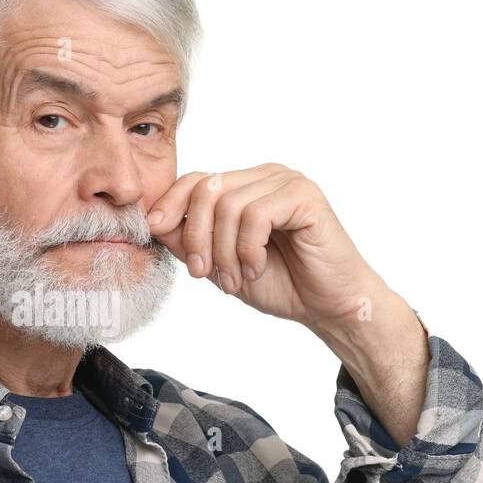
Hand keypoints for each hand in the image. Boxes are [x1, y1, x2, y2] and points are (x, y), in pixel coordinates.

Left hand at [145, 163, 392, 331]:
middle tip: (204, 274)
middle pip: (206, 189)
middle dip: (196, 237)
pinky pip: (256, 214)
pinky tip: (257, 267)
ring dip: (224, 252)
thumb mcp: (220, 264)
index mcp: (244, 187)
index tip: (155, 231)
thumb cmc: (281, 283)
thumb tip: (153, 222)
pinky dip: (248, 249)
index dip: (170, 204)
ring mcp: (286, 182)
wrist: (328, 305)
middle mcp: (264, 176)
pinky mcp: (305, 196)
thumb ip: (188, 242)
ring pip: (229, 205)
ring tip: (235, 279)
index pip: (195, 179)